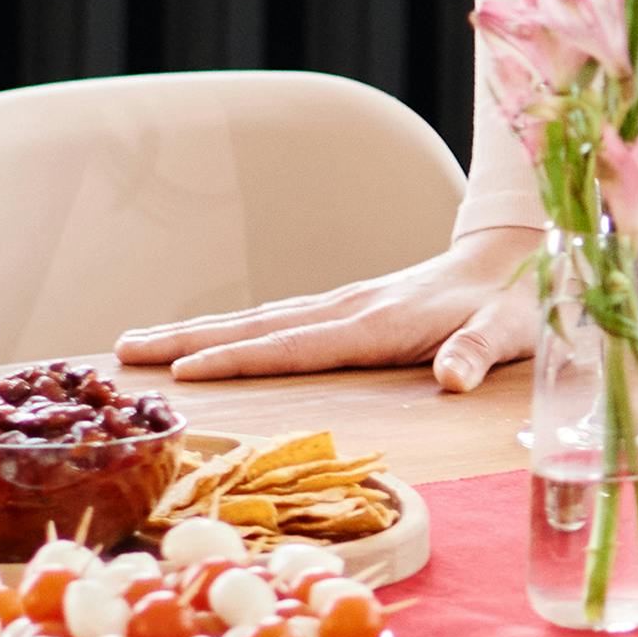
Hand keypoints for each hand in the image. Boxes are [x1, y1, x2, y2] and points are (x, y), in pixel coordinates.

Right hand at [117, 228, 538, 399]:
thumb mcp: (510, 331)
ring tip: (134, 347)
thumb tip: (452, 378)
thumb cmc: (515, 303)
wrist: (516, 258)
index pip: (296, 345)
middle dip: (186, 342)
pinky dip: (229, 332)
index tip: (183, 374)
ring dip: (194, 333)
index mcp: (379, 322)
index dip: (239, 360)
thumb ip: (477, 353)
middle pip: (255, 328)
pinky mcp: (345, 308)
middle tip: (120, 357)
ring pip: (256, 320)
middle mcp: (349, 309)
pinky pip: (274, 323)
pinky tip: (200, 343)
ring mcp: (343, 305)